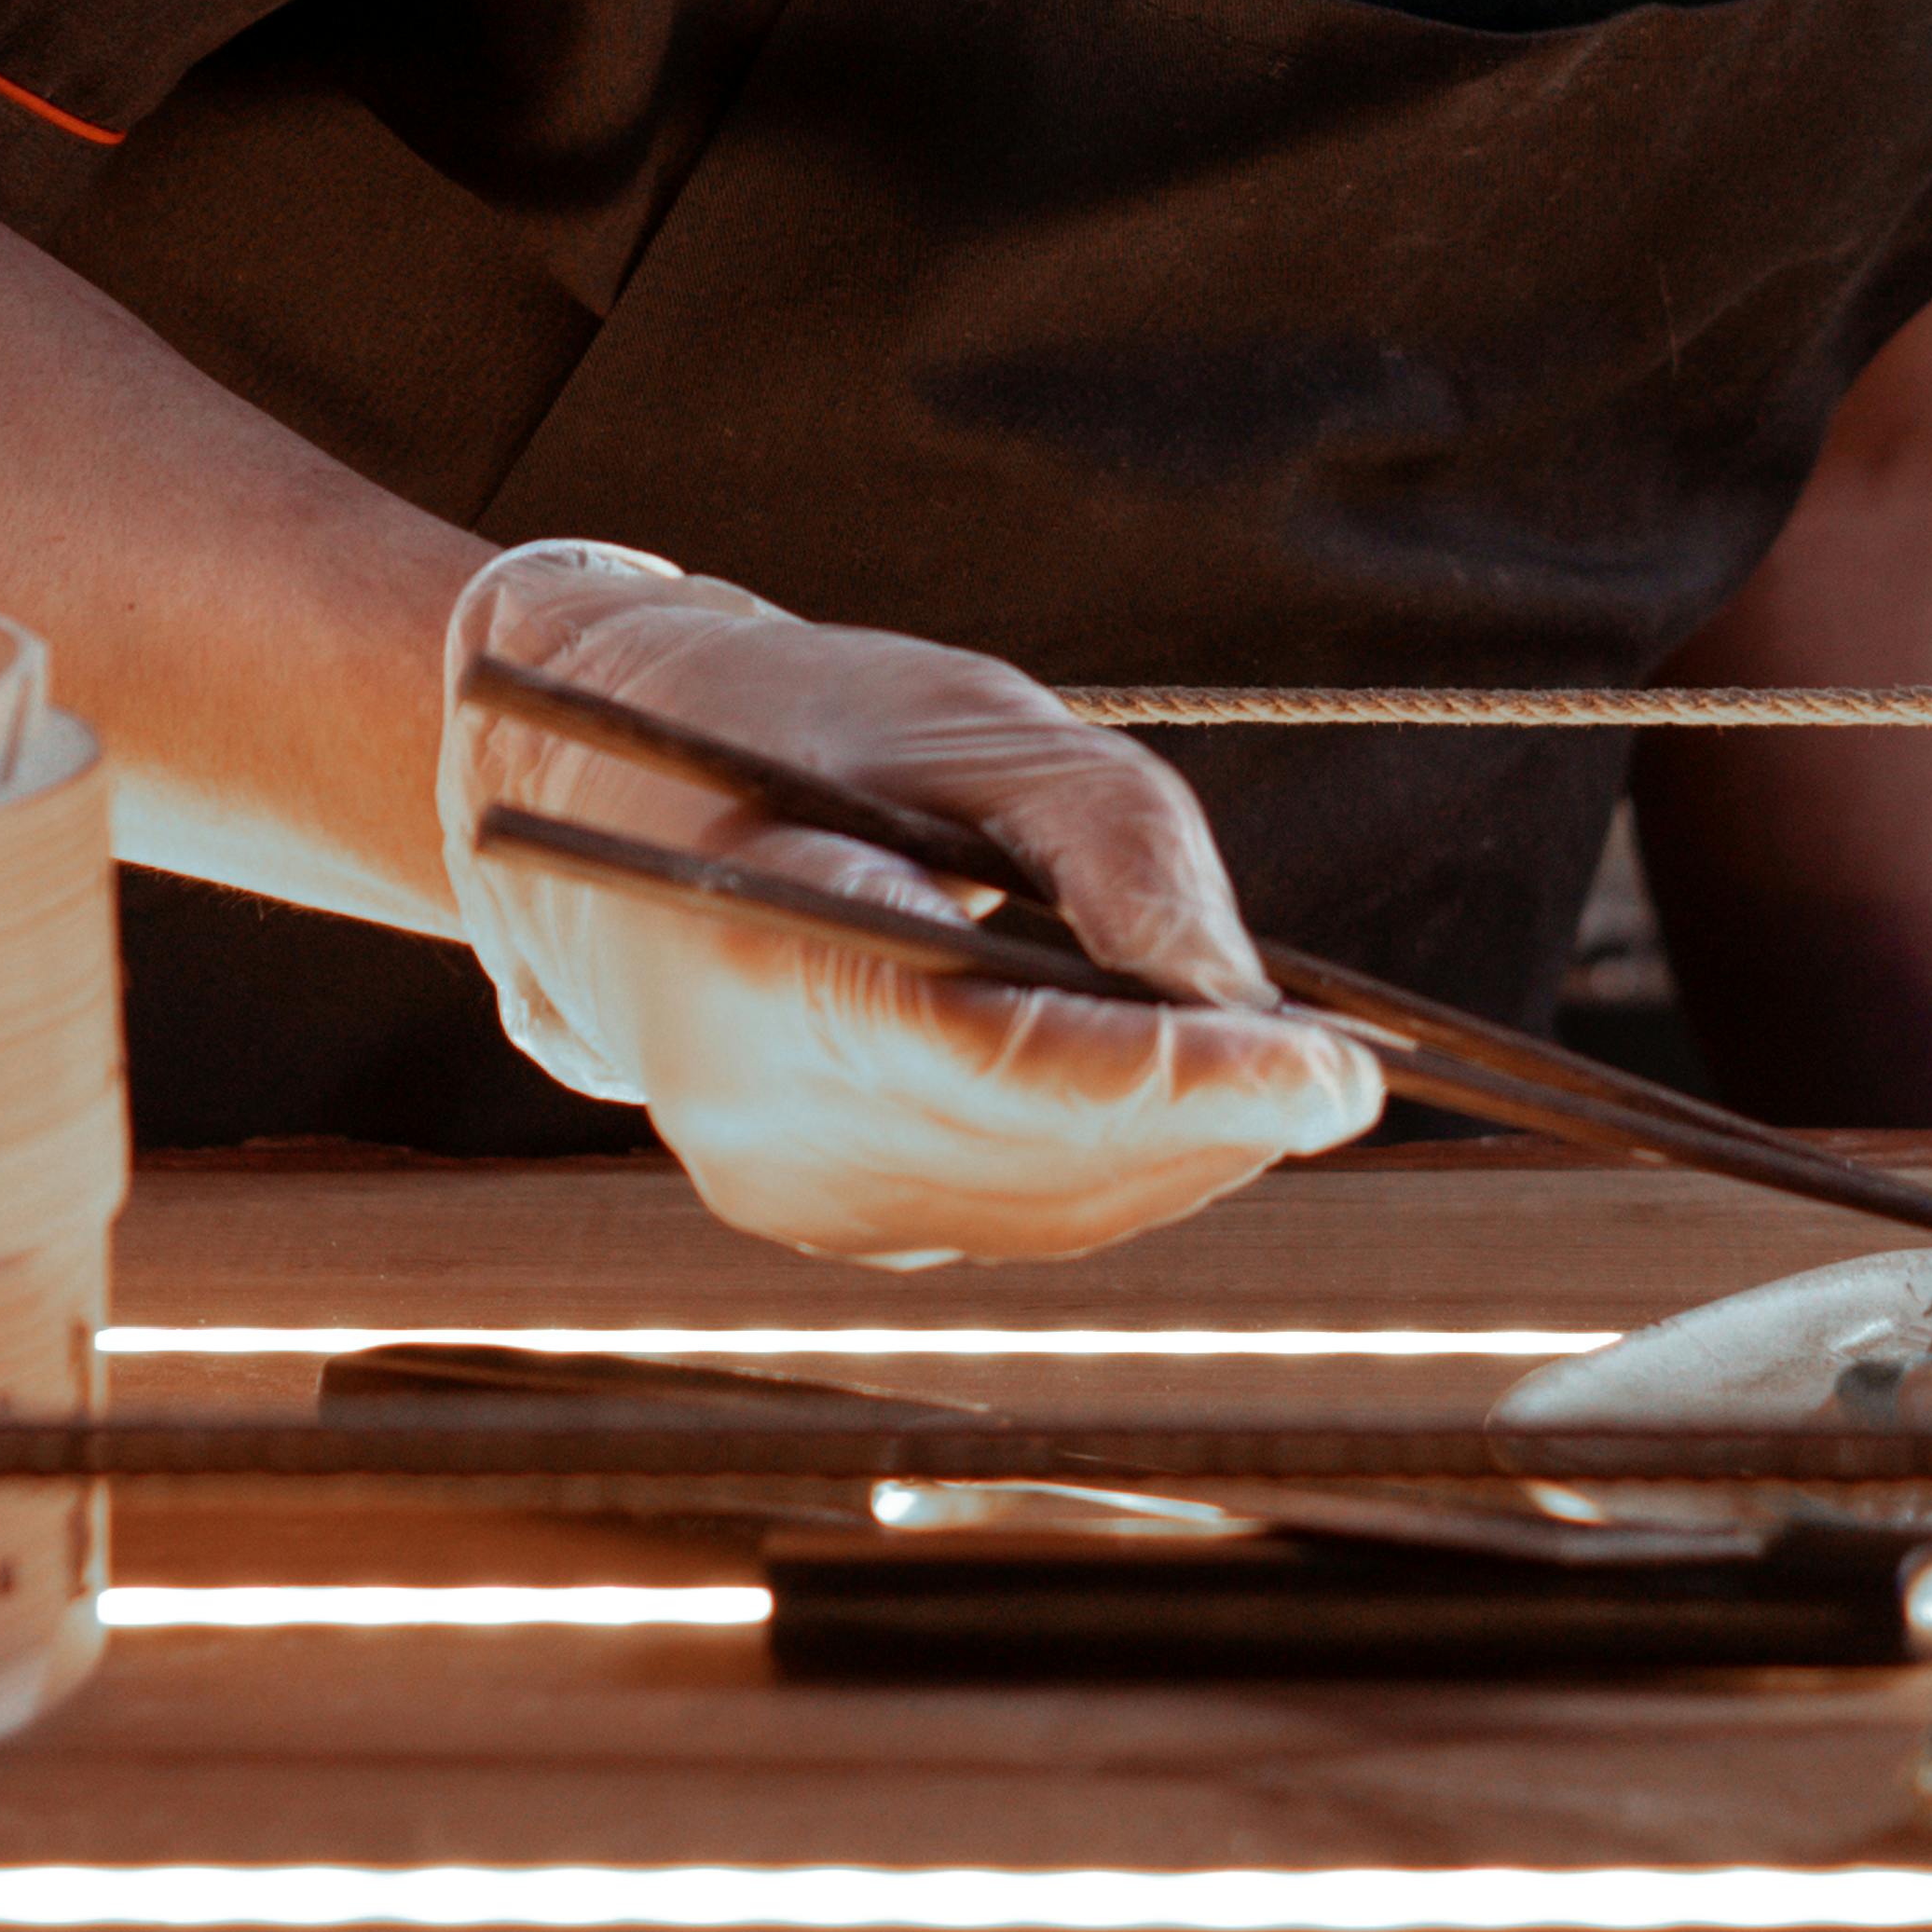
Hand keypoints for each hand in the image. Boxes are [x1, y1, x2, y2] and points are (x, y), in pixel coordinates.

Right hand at [434, 542, 1378, 1262]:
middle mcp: (758, 1110)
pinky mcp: (808, 1216)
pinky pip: (1008, 1214)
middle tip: (1343, 1066)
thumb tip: (1241, 993)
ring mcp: (777, 1184)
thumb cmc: (793, 731)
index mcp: (765, 956)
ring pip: (1049, 1211)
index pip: (1009, 1063)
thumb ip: (1117, 841)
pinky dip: (1111, 1163)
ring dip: (1184, 1151)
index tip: (1337, 1072)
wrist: (589, 803)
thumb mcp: (965, 715)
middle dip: (1218, 1119)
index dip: (1190, 1082)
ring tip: (1280, 1075)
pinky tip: (1173, 1101)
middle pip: (1050, 1159)